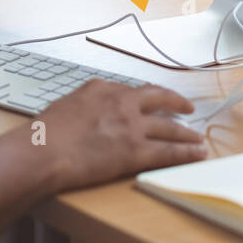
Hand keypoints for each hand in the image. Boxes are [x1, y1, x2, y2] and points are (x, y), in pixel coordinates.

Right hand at [36, 79, 206, 191]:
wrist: (44, 150)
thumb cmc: (44, 133)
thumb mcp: (64, 106)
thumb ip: (82, 106)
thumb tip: (85, 113)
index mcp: (101, 89)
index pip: (131, 91)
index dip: (145, 98)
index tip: (152, 101)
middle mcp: (122, 102)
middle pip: (159, 99)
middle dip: (176, 103)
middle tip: (187, 108)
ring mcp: (132, 126)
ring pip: (169, 128)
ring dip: (187, 134)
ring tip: (198, 138)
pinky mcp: (137, 151)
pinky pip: (169, 152)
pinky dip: (187, 153)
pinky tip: (198, 153)